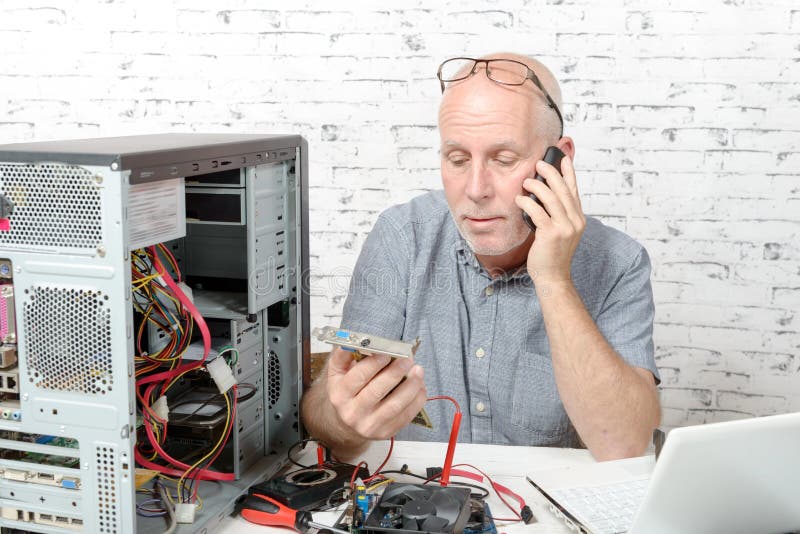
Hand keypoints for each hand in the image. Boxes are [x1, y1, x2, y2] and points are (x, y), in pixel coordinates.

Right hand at [324, 347, 426, 440]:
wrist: (346, 424)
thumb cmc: (346, 392)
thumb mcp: (337, 373)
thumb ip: (344, 355)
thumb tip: (358, 339)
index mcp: (339, 395)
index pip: (358, 377)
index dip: (375, 363)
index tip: (388, 352)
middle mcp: (352, 413)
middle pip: (377, 391)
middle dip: (395, 372)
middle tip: (408, 359)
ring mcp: (370, 425)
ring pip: (395, 405)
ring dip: (410, 386)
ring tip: (418, 370)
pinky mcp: (385, 432)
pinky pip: (406, 416)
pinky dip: (416, 400)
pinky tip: (420, 386)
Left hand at [514, 155, 585, 284]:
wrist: (553, 277)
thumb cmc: (552, 254)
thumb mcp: (559, 231)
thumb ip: (555, 214)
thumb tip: (542, 194)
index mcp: (578, 218)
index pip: (574, 190)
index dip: (569, 173)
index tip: (563, 158)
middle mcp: (575, 221)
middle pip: (563, 190)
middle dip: (551, 173)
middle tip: (539, 163)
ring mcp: (565, 228)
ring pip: (552, 198)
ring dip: (537, 186)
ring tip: (527, 181)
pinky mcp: (552, 234)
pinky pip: (538, 212)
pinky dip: (527, 203)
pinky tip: (519, 199)